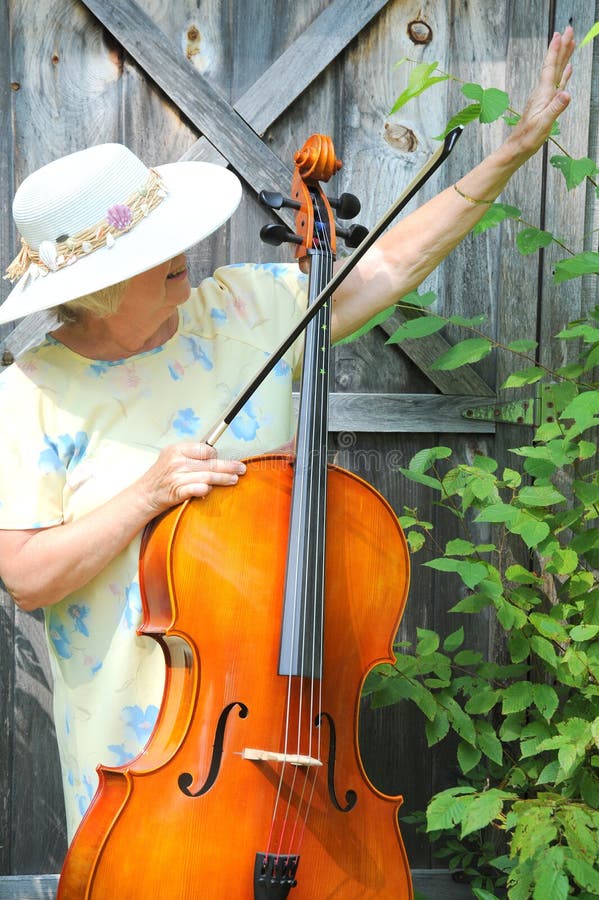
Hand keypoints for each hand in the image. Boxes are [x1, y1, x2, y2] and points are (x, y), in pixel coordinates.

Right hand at [139, 442, 245, 513]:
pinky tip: (212, 490)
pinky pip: (197, 489)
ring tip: (234, 480)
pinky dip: (206, 489)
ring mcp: (177, 476)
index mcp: (177, 449)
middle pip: (210, 463)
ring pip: (207, 476)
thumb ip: (190, 455)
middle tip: (241, 469)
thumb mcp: (171, 457)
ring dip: (223, 478)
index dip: (215, 455)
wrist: (144, 495)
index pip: (204, 449)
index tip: (220, 460)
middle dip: (229, 466)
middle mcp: (177, 461)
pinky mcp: (177, 491)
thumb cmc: (161, 476)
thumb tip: (214, 454)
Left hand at [505, 26, 574, 160]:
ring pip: (557, 72)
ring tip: (570, 44)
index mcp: (543, 94)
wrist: (518, 148)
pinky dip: (564, 74)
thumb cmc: (528, 138)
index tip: (560, 34)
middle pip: (554, 65)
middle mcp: (543, 92)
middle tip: (569, 30)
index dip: (555, 50)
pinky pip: (558, 84)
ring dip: (563, 57)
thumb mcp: (543, 124)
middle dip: (562, 47)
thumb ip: (555, 108)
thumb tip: (566, 93)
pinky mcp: (546, 103)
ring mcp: (545, 97)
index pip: (550, 67)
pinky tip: (568, 70)